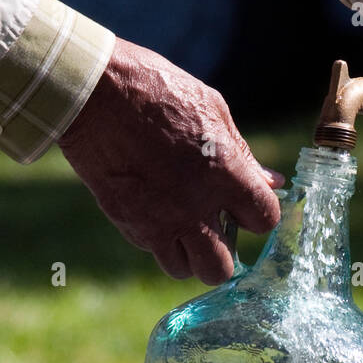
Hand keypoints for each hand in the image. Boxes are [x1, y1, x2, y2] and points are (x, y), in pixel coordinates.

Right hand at [59, 38, 282, 283]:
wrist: (91, 94)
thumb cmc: (156, 91)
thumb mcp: (211, 109)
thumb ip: (243, 154)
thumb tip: (271, 182)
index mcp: (224, 172)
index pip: (264, 220)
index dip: (258, 214)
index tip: (246, 205)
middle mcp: (193, 207)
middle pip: (221, 269)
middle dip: (224, 253)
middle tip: (216, 229)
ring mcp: (158, 222)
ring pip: (184, 271)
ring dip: (189, 253)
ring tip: (184, 226)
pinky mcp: (128, 224)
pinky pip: (153, 250)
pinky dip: (158, 239)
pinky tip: (155, 209)